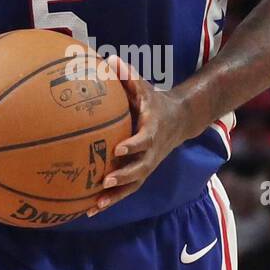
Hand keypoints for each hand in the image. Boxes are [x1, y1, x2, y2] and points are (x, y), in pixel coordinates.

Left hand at [87, 55, 191, 215]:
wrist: (180, 121)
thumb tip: (110, 59)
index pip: (145, 140)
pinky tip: (89, 210)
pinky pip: (125, 191)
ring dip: (114, 197)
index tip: (118, 150)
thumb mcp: (145, 87)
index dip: (133, 146)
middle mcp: (151, 152)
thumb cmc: (154, 102)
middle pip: (140, 169)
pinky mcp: (141, 174)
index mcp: (152, 130)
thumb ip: (128, 76)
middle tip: (104, 181)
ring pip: (132, 186)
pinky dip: (110, 201)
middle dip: (123, 177)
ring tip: (94, 205)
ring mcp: (147, 165)